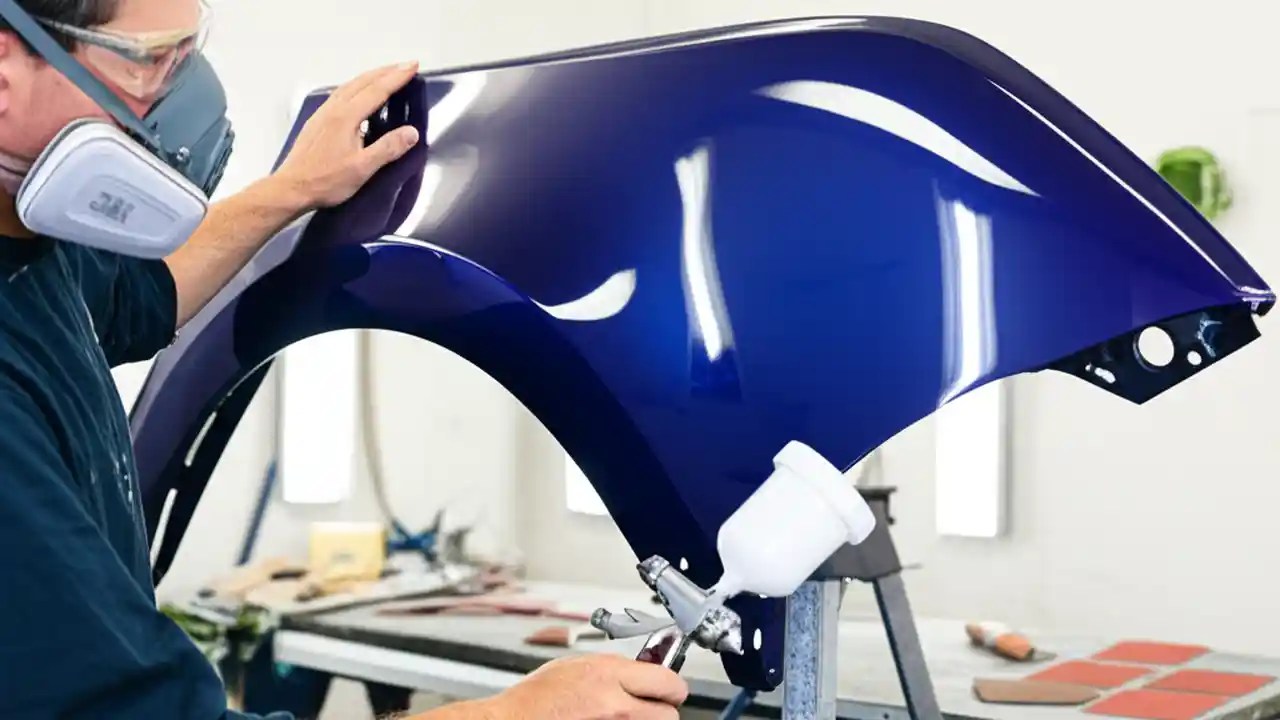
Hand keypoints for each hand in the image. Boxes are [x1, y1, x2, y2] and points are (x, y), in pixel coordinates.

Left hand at [272, 61, 421, 210]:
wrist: (291, 188)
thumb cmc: (327, 181)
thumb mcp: (362, 168)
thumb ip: (388, 148)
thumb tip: (412, 132)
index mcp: (346, 117)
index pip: (377, 90)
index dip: (396, 77)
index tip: (413, 65)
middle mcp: (333, 109)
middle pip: (362, 82)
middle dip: (385, 72)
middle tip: (405, 65)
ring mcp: (322, 114)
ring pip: (349, 86)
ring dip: (370, 77)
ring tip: (385, 75)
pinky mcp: (317, 122)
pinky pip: (340, 95)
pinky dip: (356, 87)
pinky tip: (358, 95)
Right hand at [479, 654, 688, 718]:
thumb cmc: (534, 699)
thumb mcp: (576, 667)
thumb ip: (613, 670)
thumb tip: (642, 672)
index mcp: (607, 675)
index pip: (669, 682)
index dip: (672, 687)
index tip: (669, 690)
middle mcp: (614, 705)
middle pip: (670, 715)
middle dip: (663, 711)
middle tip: (652, 708)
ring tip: (624, 718)